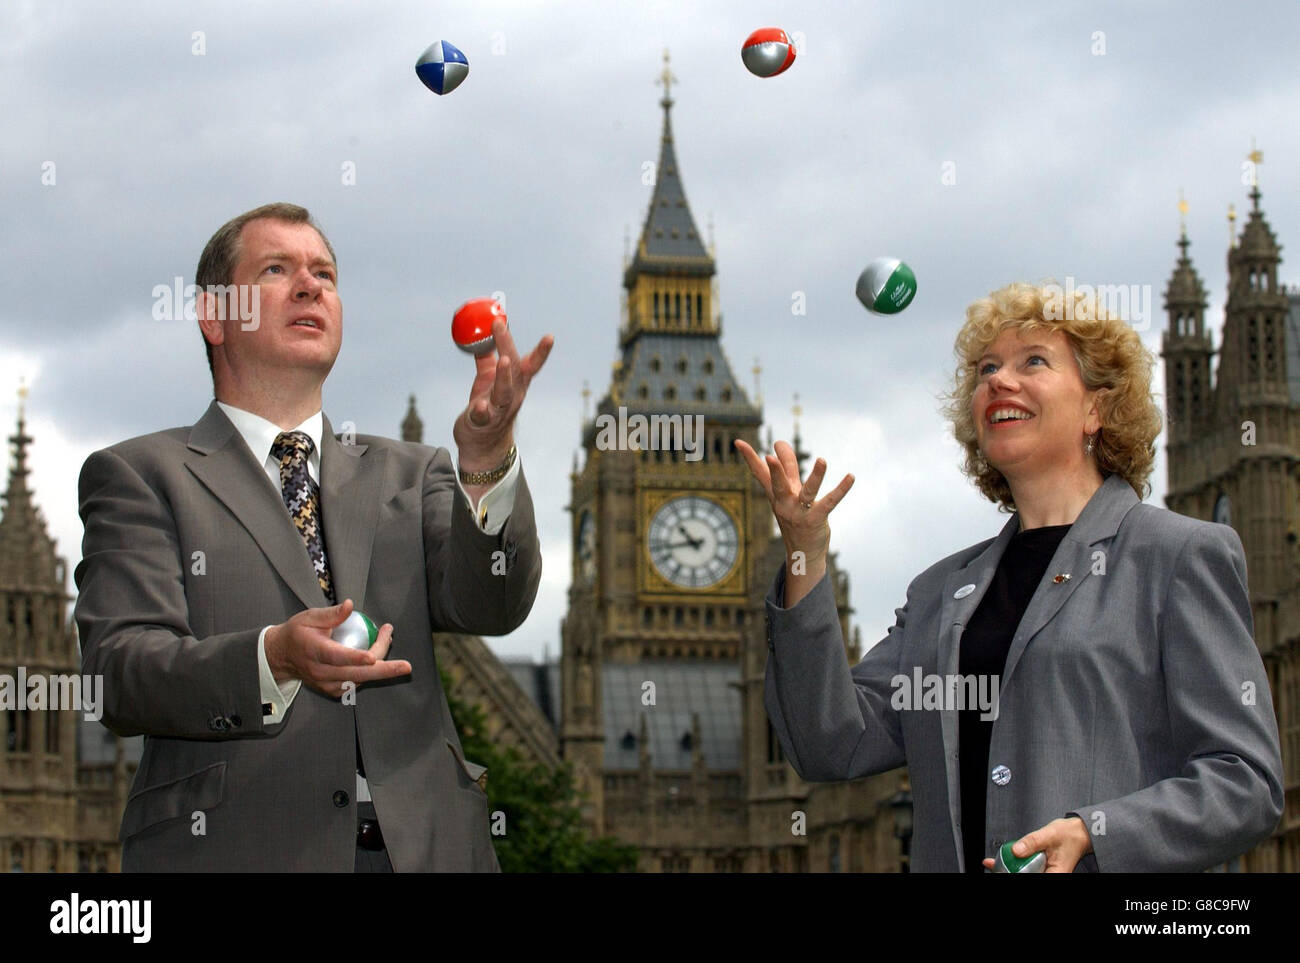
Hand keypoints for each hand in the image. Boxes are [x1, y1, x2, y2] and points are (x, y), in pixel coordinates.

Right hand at [264, 598, 410, 698]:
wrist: (280, 657)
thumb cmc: (297, 633)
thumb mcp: (308, 617)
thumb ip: (331, 614)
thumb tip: (350, 605)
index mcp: (314, 652)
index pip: (337, 657)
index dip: (356, 658)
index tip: (372, 657)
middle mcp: (321, 672)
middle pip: (356, 675)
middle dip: (384, 671)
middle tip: (406, 666)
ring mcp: (327, 684)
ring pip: (360, 680)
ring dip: (381, 665)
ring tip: (388, 639)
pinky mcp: (332, 690)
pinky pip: (357, 683)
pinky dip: (370, 672)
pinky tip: (379, 654)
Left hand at [454, 318, 553, 469]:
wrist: (481, 444)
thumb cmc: (487, 408)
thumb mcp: (487, 380)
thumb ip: (486, 358)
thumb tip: (482, 336)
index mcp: (516, 384)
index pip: (531, 364)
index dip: (541, 352)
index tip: (550, 337)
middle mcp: (512, 396)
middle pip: (515, 370)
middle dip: (507, 345)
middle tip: (500, 325)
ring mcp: (498, 409)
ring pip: (504, 392)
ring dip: (504, 376)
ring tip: (504, 360)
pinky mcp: (482, 422)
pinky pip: (483, 416)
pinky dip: (482, 410)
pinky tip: (480, 405)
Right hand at [734, 438, 853, 562]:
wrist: (803, 554)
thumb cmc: (795, 518)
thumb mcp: (788, 494)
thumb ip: (786, 468)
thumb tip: (780, 445)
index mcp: (776, 495)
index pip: (760, 473)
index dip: (749, 457)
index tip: (738, 441)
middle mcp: (785, 503)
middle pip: (778, 484)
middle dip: (775, 471)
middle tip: (770, 456)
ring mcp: (800, 512)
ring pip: (807, 491)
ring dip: (816, 476)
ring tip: (822, 460)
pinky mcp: (816, 519)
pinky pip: (830, 502)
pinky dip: (841, 489)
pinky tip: (850, 477)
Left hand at [980, 816, 1093, 872]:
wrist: (1078, 832)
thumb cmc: (1069, 834)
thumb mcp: (1049, 834)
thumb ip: (1032, 842)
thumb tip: (1016, 850)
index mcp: (1055, 874)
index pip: (1033, 877)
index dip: (1015, 874)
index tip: (999, 870)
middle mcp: (1050, 875)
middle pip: (1026, 876)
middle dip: (1008, 871)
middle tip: (990, 865)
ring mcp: (1045, 872)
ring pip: (1024, 873)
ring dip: (1009, 869)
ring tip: (992, 863)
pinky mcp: (1040, 868)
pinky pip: (1026, 868)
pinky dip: (1014, 864)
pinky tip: (1001, 860)